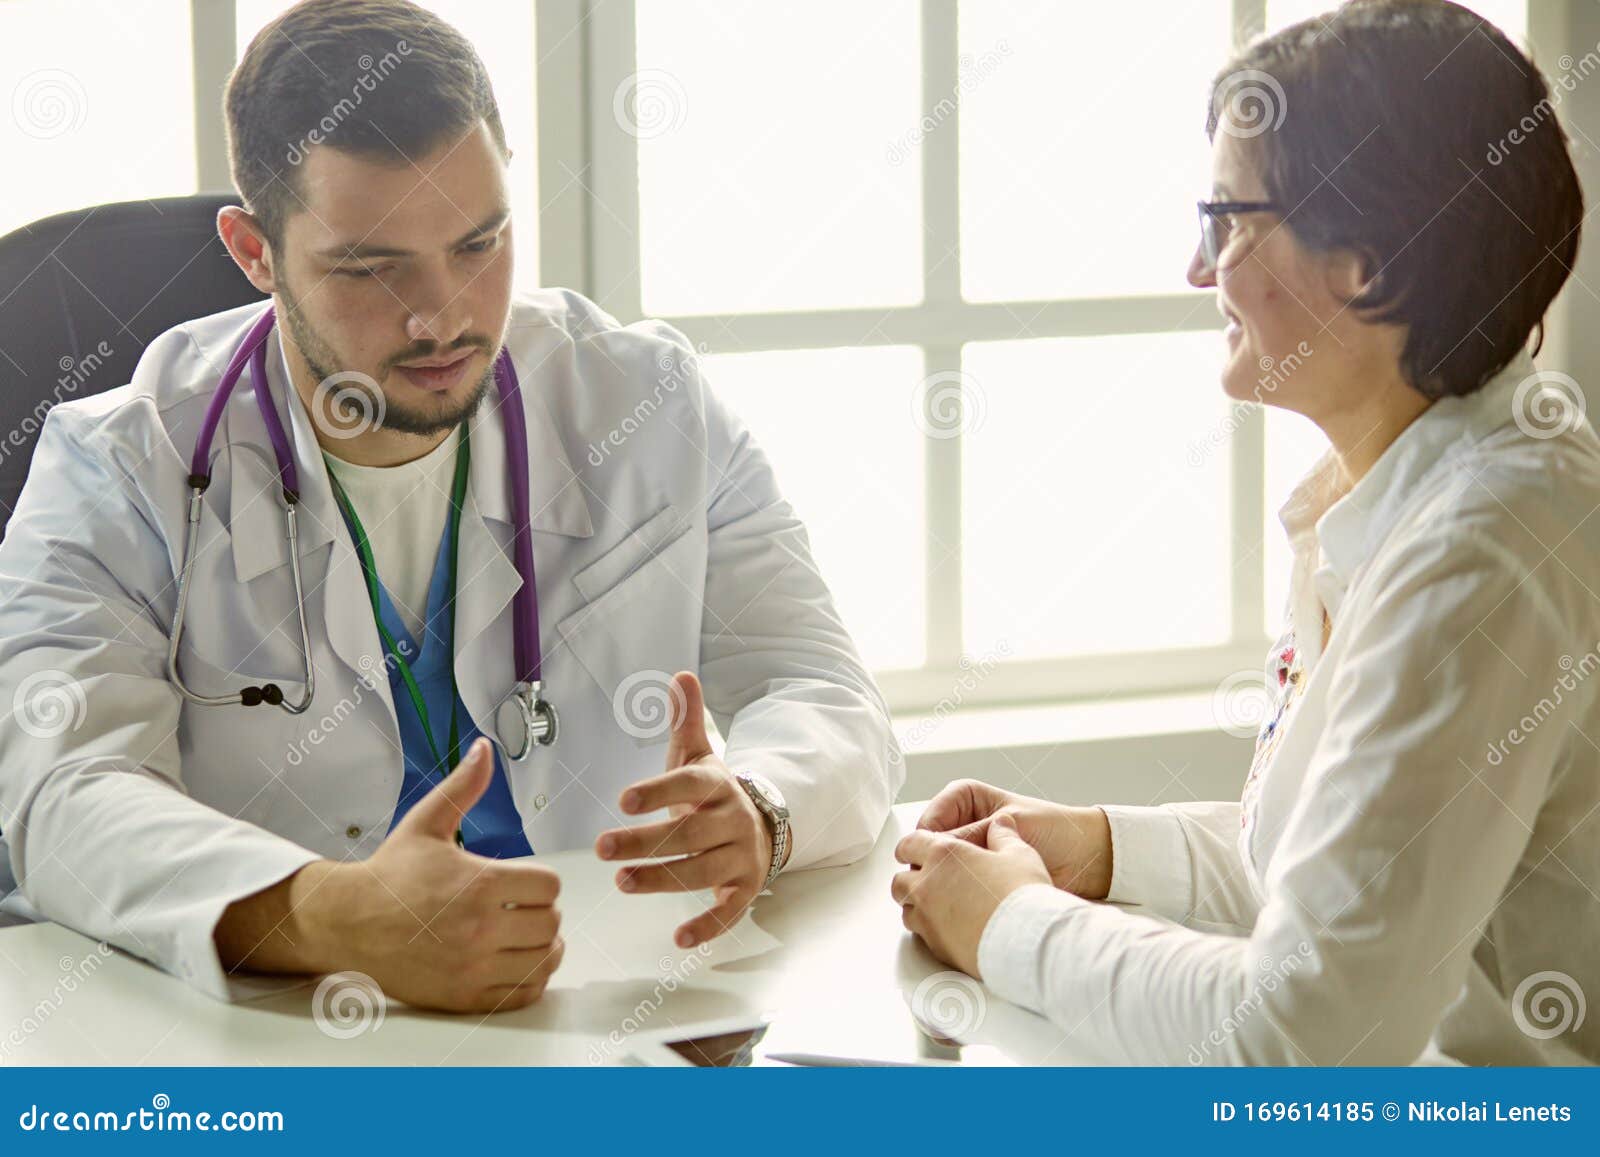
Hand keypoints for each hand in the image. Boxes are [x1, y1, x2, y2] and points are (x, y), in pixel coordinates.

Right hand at [300, 738, 563, 1012]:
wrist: (348, 924)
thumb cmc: (390, 875)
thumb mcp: (426, 822)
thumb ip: (463, 787)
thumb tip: (484, 748)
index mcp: (478, 883)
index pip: (548, 887)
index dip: (541, 883)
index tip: (523, 883)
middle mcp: (479, 928)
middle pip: (550, 924)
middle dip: (542, 913)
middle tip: (525, 909)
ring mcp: (473, 966)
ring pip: (543, 961)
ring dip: (542, 947)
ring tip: (527, 935)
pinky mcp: (465, 996)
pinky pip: (522, 993)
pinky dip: (529, 980)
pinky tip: (517, 961)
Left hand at [596, 671, 780, 948]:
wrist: (762, 826)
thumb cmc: (713, 793)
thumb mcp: (698, 757)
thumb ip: (687, 721)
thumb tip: (680, 674)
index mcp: (717, 785)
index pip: (688, 785)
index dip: (658, 791)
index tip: (623, 799)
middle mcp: (732, 820)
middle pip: (687, 833)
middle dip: (644, 842)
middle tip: (601, 847)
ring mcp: (740, 856)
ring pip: (700, 871)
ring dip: (662, 879)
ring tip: (622, 881)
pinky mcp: (745, 889)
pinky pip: (729, 911)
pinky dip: (708, 925)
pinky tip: (680, 939)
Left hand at [891, 814, 1050, 976]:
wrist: (1025, 941)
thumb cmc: (1021, 896)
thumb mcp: (1019, 854)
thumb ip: (1004, 835)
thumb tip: (1002, 823)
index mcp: (943, 855)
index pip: (909, 844)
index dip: (914, 845)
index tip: (920, 849)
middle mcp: (926, 885)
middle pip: (900, 880)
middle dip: (911, 878)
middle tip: (928, 878)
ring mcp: (927, 917)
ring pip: (906, 909)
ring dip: (917, 905)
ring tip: (938, 904)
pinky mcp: (935, 945)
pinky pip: (921, 934)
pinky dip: (929, 928)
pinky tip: (949, 927)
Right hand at [918, 778, 1112, 898]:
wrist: (1088, 857)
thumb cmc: (1056, 830)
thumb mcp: (1012, 826)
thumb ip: (973, 835)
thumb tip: (937, 851)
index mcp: (964, 798)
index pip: (930, 820)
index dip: (928, 841)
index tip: (931, 858)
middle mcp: (961, 823)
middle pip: (929, 847)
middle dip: (933, 864)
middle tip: (940, 880)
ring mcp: (967, 852)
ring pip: (938, 869)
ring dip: (943, 882)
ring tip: (955, 893)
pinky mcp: (977, 877)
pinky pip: (954, 887)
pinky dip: (955, 896)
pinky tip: (964, 903)